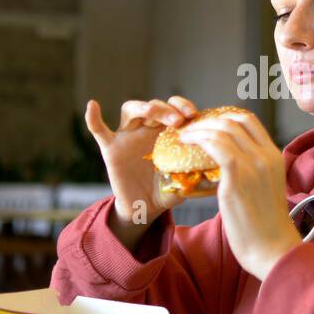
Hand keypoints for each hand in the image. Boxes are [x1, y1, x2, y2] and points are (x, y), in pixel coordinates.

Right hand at [84, 96, 197, 244]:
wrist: (143, 208)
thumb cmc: (166, 191)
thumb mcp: (186, 181)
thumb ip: (200, 176)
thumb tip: (221, 175)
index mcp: (165, 132)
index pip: (173, 108)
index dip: (183, 106)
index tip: (195, 114)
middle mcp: (146, 129)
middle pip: (154, 106)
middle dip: (167, 109)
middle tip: (180, 120)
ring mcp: (127, 136)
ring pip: (130, 109)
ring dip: (144, 107)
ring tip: (154, 113)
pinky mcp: (110, 149)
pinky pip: (98, 130)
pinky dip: (93, 119)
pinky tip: (93, 105)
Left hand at [178, 111, 301, 280]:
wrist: (273, 250)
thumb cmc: (266, 228)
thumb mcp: (266, 189)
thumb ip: (252, 172)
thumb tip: (226, 167)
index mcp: (275, 156)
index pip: (249, 121)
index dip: (224, 117)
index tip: (207, 125)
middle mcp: (266, 155)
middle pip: (234, 120)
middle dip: (208, 120)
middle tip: (190, 129)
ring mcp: (253, 165)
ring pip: (222, 129)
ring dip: (198, 129)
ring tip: (184, 136)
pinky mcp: (237, 178)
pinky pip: (215, 146)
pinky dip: (198, 140)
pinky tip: (186, 145)